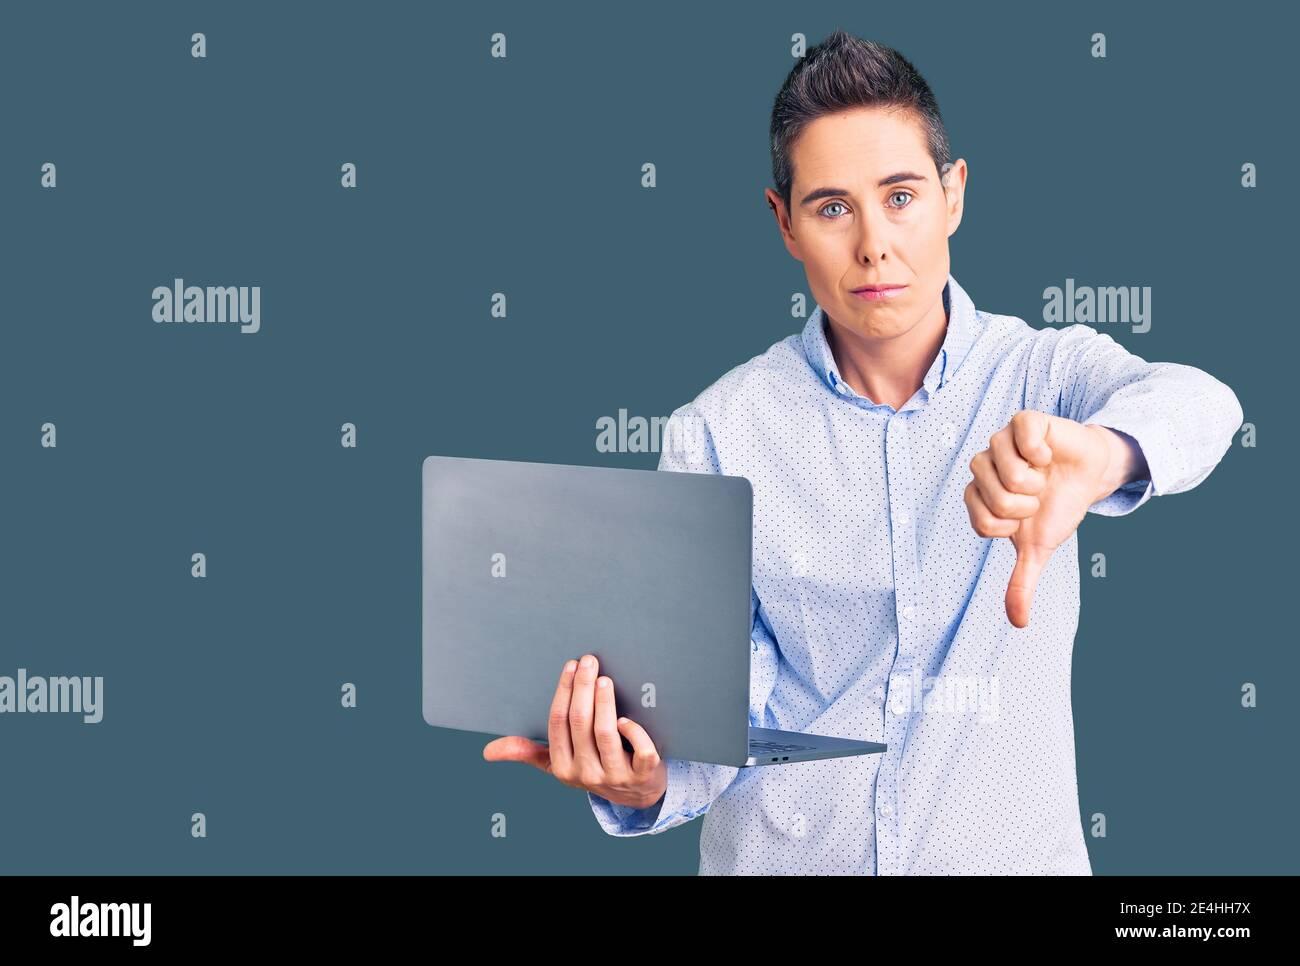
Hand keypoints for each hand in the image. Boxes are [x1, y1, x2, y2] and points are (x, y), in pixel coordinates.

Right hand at [482, 653, 668, 809]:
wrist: (638, 794)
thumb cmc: (594, 768)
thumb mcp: (560, 764)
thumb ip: (529, 753)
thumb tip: (488, 751)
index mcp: (562, 767)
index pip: (558, 723)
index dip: (563, 691)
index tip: (570, 665)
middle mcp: (586, 773)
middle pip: (580, 722)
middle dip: (582, 687)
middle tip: (589, 660)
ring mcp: (615, 775)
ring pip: (605, 733)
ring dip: (604, 702)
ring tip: (604, 679)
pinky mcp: (644, 775)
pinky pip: (641, 752)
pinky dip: (634, 732)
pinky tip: (626, 717)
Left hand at [963, 410, 1127, 627]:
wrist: (1090, 474)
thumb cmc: (1058, 507)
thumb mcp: (1039, 548)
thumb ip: (1022, 581)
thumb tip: (1018, 623)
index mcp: (978, 495)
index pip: (982, 522)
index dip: (1011, 526)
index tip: (1026, 519)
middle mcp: (983, 466)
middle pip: (995, 497)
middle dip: (1027, 505)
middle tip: (1038, 496)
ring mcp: (1001, 441)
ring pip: (1009, 471)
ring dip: (1037, 481)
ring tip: (1043, 476)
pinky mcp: (1024, 421)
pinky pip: (1022, 435)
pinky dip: (1042, 453)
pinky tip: (1048, 455)